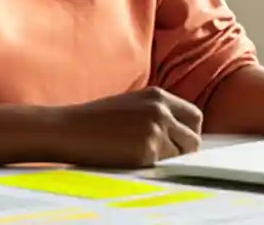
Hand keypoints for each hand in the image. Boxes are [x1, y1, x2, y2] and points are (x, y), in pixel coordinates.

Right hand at [48, 87, 202, 167]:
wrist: (69, 129)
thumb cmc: (95, 120)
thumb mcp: (132, 104)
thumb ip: (156, 113)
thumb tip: (179, 133)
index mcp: (158, 96)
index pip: (194, 116)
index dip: (190, 132)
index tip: (181, 143)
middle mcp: (161, 111)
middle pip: (194, 138)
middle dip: (185, 150)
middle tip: (167, 157)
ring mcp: (156, 130)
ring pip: (181, 154)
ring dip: (167, 159)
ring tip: (142, 156)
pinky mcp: (147, 150)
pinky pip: (163, 165)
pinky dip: (152, 166)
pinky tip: (132, 160)